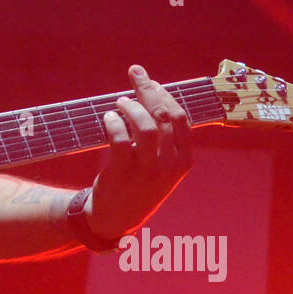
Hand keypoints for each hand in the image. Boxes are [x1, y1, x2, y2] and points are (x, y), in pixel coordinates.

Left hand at [87, 64, 192, 241]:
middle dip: (148, 90)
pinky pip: (120, 140)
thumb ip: (163, 137)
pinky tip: (109, 117)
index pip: (181, 119)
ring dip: (131, 108)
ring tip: (120, 102)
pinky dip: (113, 123)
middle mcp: (169, 166)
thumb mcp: (161, 165)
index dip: (165, 95)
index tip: (152, 81)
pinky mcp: (122, 174)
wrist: (115, 219)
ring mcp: (147, 172)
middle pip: (164, 117)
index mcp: (183, 161)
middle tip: (135, 75)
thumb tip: (151, 92)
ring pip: (146, 127)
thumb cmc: (139, 183)